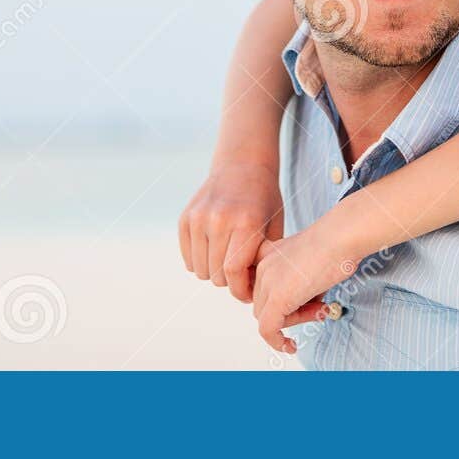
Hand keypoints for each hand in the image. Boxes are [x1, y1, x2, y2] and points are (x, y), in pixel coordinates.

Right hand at [178, 160, 283, 302]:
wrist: (242, 165)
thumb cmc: (263, 198)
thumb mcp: (274, 226)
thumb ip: (261, 259)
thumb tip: (246, 292)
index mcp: (245, 222)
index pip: (234, 272)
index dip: (240, 290)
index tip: (247, 293)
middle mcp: (219, 219)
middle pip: (216, 275)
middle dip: (230, 281)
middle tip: (241, 275)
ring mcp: (199, 218)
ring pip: (200, 270)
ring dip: (214, 273)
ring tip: (228, 262)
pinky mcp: (185, 219)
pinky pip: (188, 259)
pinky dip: (200, 262)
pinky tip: (215, 252)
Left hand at [251, 226, 361, 352]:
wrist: (342, 237)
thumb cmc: (336, 244)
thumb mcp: (310, 262)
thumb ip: (300, 282)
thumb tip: (306, 306)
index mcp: (268, 253)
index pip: (267, 288)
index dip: (287, 298)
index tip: (309, 300)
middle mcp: (263, 266)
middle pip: (266, 304)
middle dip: (292, 311)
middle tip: (319, 305)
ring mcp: (267, 282)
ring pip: (269, 317)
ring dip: (294, 320)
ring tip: (320, 308)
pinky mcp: (277, 299)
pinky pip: (268, 330)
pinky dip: (277, 342)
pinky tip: (290, 346)